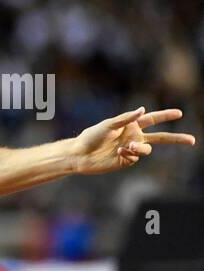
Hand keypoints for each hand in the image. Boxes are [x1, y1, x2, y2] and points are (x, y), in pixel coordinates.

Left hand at [73, 106, 194, 174]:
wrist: (79, 154)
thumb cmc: (91, 136)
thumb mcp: (108, 124)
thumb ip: (126, 118)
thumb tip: (143, 109)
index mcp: (131, 125)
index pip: (152, 119)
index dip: (165, 116)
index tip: (179, 113)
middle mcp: (133, 137)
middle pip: (160, 138)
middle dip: (176, 139)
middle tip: (192, 141)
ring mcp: (130, 150)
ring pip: (147, 150)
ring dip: (140, 148)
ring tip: (128, 146)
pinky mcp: (126, 161)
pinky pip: (135, 157)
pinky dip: (129, 154)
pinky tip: (118, 152)